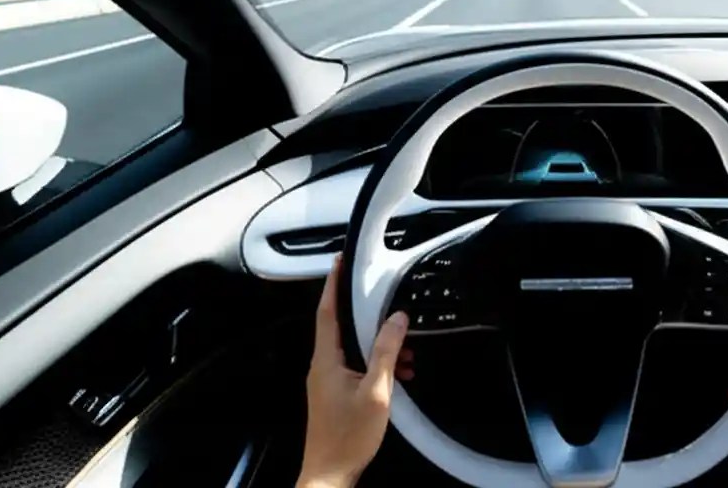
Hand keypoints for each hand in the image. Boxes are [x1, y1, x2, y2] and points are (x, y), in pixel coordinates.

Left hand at [297, 256, 411, 487]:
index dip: (334, 284)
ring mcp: (327, 381)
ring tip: (405, 348)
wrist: (330, 475)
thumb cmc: (348, 438)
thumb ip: (387, 352)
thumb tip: (396, 319)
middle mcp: (322, 367)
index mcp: (326, 360)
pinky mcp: (335, 395)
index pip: (328, 311)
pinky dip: (376, 364)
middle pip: (342, 327)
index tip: (340, 261)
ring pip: (353, 349)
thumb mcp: (376, 391)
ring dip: (378, 344)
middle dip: (367, 313)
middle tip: (385, 298)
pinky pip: (356, 366)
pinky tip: (398, 372)